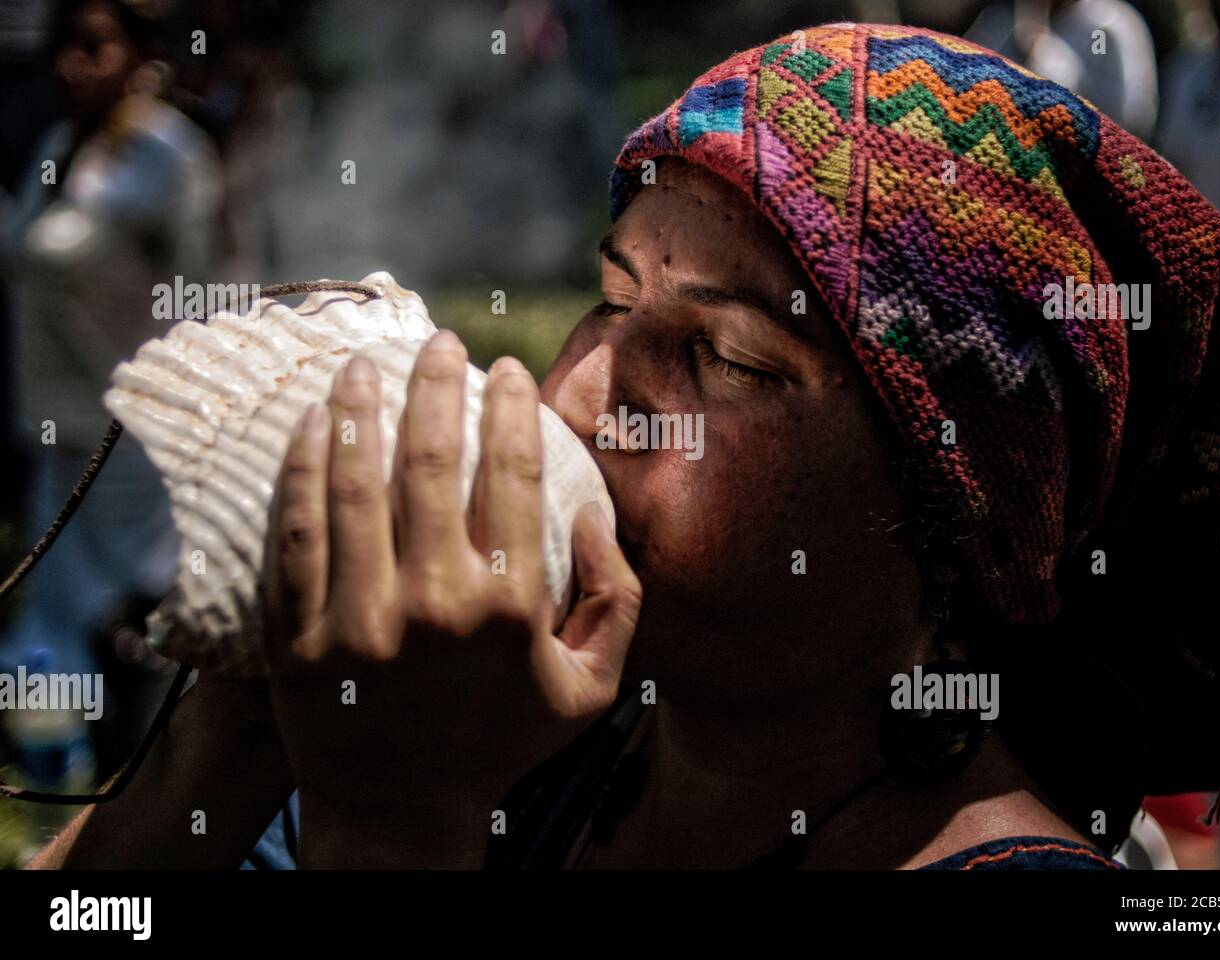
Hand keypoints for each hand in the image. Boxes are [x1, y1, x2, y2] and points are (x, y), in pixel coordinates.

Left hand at [262, 331, 640, 863]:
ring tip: (361, 364)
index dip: (510, 409)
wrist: (402, 813)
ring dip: (358, 410)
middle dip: (435, 386)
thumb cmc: (501, 742)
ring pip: (354, 484)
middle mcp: (438, 604)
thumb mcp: (592, 687)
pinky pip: (295, 534)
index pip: (513, 475)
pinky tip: (307, 427)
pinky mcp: (299, 638)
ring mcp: (360, 620)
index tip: (505, 371)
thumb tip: (593, 512)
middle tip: (435, 345)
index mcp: (513, 606)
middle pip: (431, 462)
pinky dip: (299, 471)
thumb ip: (619, 600)